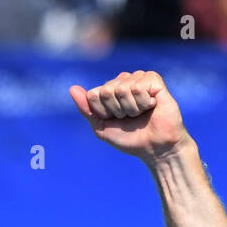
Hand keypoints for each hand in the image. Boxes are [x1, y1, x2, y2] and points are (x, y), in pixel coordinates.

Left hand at [68, 70, 188, 164]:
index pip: (93, 95)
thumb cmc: (128, 138)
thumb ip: (86, 109)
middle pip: (106, 91)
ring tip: (141, 113)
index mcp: (108, 90)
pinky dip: (142, 103)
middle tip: (129, 117)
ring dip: (131, 108)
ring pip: (122, 89)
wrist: (154, 147)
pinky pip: (138, 87)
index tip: (115, 120)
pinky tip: (151, 106)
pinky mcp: (154, 80)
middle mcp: (122, 81)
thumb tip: (72, 88)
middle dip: (117, 110)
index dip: (103, 112)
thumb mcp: (101, 127)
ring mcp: (138, 78)